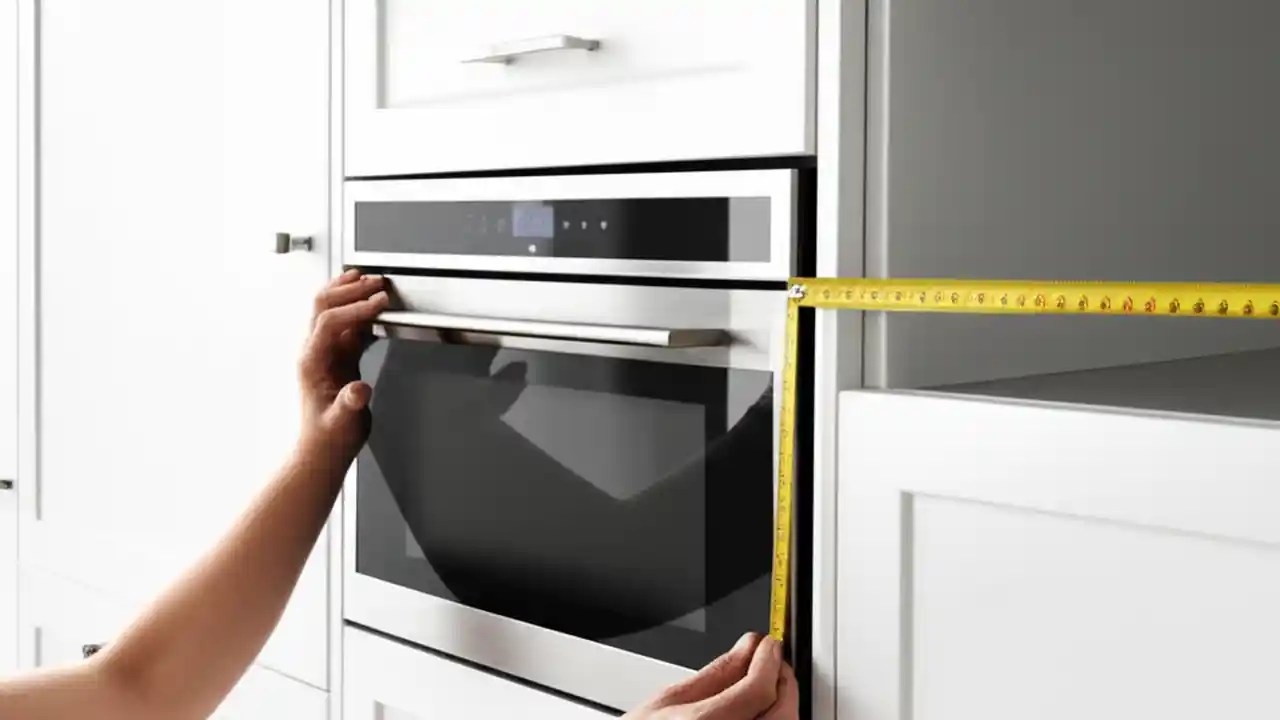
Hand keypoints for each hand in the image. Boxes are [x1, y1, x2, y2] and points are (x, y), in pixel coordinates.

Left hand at [297, 269, 388, 467]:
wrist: (324, 450)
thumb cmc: (329, 438)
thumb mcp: (341, 423)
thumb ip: (350, 404)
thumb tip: (359, 390)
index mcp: (312, 361)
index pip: (329, 320)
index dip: (354, 307)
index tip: (379, 301)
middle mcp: (316, 352)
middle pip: (325, 306)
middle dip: (349, 290)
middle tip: (375, 281)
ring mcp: (327, 354)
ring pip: (333, 311)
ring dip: (351, 294)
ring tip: (370, 281)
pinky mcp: (340, 359)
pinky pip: (349, 327)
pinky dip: (361, 313)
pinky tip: (376, 310)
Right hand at [624, 634, 798, 719]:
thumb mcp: (666, 701)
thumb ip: (714, 674)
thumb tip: (744, 649)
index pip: (759, 688)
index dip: (769, 659)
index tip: (767, 643)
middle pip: (781, 713)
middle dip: (782, 681)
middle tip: (771, 661)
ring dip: (782, 705)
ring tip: (765, 685)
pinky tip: (759, 712)